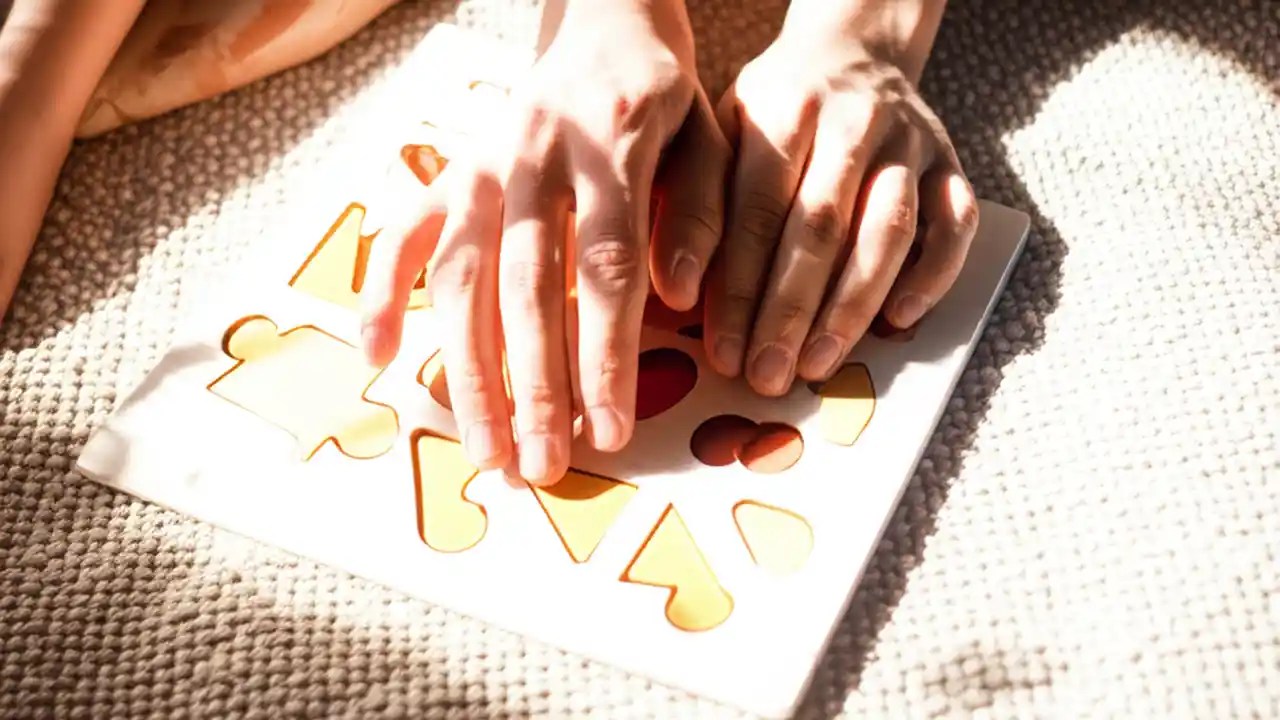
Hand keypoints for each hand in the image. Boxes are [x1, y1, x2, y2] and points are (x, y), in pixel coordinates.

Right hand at [360, 1, 728, 484]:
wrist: (603, 19)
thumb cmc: (664, 97)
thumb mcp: (711, 139)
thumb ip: (701, 216)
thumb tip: (676, 299)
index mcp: (613, 150)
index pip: (608, 271)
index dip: (604, 358)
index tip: (610, 431)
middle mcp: (533, 160)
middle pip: (527, 289)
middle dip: (533, 388)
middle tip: (542, 467)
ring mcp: (480, 166)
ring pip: (461, 278)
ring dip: (465, 370)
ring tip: (481, 449)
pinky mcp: (449, 171)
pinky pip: (402, 234)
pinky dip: (381, 293)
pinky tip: (378, 358)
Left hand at [703, 12, 978, 394]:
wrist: (856, 51)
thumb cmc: (777, 109)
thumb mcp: (725, 127)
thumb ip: (706, 197)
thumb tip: (679, 290)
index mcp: (786, 110)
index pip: (757, 210)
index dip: (738, 287)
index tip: (722, 350)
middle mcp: (854, 122)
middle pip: (821, 227)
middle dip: (789, 311)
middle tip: (767, 374)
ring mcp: (910, 144)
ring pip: (889, 232)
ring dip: (852, 307)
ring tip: (818, 365)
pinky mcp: (950, 165)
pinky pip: (955, 225)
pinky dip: (932, 276)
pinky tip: (898, 322)